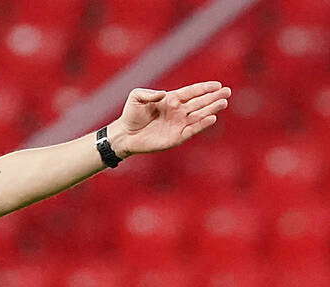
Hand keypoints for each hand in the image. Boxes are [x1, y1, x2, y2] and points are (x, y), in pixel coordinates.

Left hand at [110, 81, 231, 156]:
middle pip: (200, 102)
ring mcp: (178, 124)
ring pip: (199, 115)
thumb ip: (149, 93)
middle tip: (227, 92)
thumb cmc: (130, 114)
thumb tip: (164, 95)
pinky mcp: (176, 137)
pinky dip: (202, 124)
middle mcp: (177, 111)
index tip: (218, 84)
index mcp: (171, 99)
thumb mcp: (136, 97)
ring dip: (211, 109)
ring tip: (223, 103)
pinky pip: (192, 129)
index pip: (192, 92)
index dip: (204, 88)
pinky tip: (212, 118)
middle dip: (213, 97)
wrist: (125, 134)